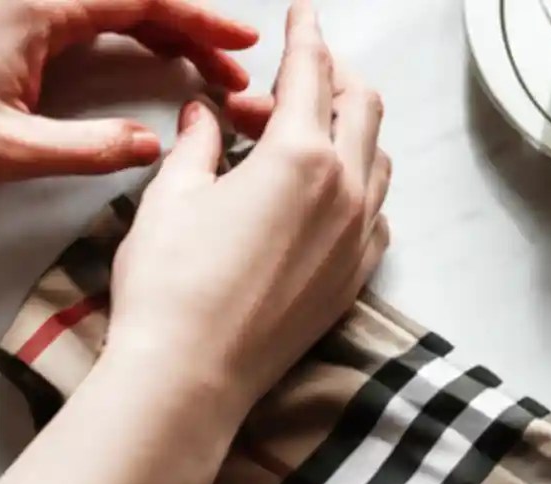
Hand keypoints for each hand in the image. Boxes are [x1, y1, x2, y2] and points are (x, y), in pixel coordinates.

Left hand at [0, 0, 257, 194]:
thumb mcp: (11, 152)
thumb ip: (90, 148)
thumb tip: (155, 144)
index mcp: (33, 9)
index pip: (136, 0)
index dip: (197, 19)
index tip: (242, 42)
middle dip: (191, 26)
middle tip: (238, 66)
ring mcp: (17, 13)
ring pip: (112, 8)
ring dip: (164, 31)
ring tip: (209, 68)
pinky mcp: (9, 34)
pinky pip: (88, 22)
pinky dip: (131, 37)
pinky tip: (152, 61)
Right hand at [106, 0, 389, 420]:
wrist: (191, 379)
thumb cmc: (171, 287)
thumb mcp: (172, 198)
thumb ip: (197, 145)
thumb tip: (202, 116)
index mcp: (300, 158)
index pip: (312, 73)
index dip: (305, 34)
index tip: (302, 13)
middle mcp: (346, 193)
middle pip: (362, 107)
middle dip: (330, 78)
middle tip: (286, 82)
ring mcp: (359, 239)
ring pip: (379, 158)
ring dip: (344, 133)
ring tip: (290, 141)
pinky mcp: (356, 278)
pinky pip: (378, 213)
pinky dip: (358, 187)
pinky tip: (318, 195)